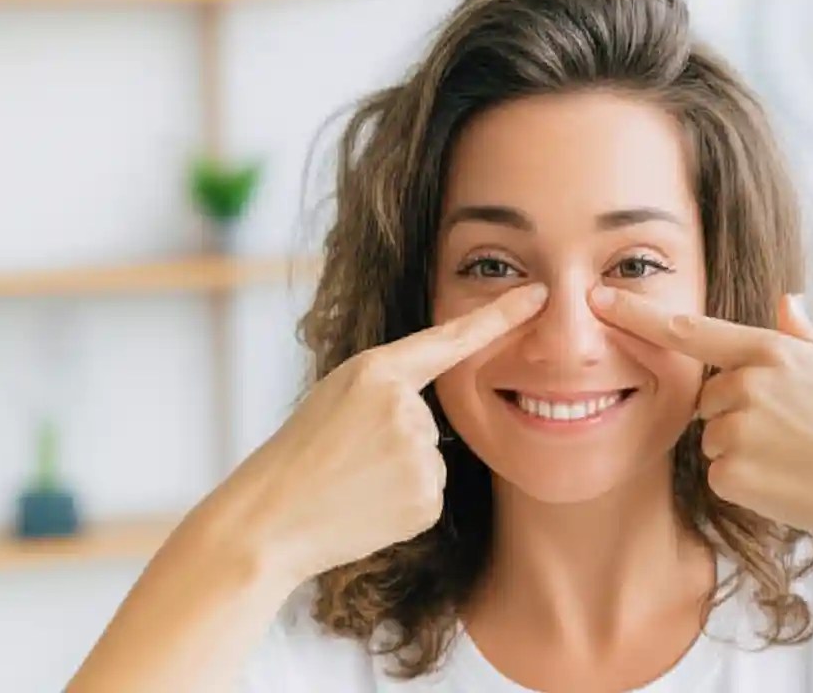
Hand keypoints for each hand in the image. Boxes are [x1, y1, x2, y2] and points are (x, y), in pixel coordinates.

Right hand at [217, 283, 547, 581]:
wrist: (271, 519)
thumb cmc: (301, 452)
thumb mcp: (336, 394)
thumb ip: (391, 386)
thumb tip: (434, 412)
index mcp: (377, 370)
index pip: (452, 338)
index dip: (500, 316)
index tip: (541, 294)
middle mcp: (406, 408)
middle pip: (432, 418)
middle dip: (398, 437)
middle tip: (347, 454)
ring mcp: (419, 455)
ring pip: (433, 457)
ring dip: (400, 471)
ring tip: (352, 481)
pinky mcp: (428, 499)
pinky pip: (431, 492)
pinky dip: (404, 501)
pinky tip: (369, 507)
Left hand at [590, 287, 812, 551]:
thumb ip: (801, 335)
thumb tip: (786, 300)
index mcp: (771, 351)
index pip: (690, 329)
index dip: (637, 314)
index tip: (597, 300)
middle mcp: (747, 385)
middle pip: (709, 397)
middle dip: (738, 412)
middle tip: (795, 432)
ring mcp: (737, 431)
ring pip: (714, 437)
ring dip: (743, 449)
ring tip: (799, 458)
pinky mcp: (732, 476)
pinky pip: (721, 474)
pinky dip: (748, 482)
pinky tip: (790, 483)